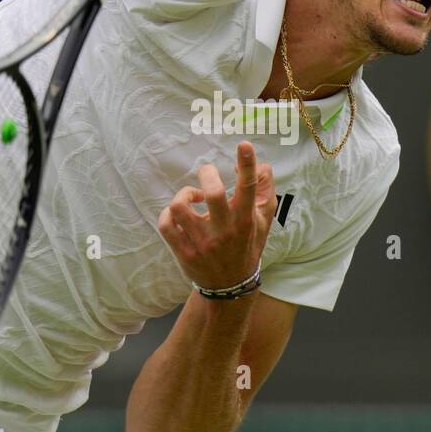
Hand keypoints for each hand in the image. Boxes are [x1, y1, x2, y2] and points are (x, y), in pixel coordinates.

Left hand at [158, 141, 275, 289]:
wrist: (230, 286)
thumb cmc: (246, 246)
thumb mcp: (263, 222)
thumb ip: (265, 191)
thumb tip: (262, 165)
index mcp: (245, 221)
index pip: (248, 189)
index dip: (247, 164)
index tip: (244, 145)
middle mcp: (224, 231)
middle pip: (213, 194)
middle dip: (208, 175)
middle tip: (208, 173)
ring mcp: (201, 243)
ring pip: (180, 207)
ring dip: (184, 195)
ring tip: (192, 198)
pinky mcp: (183, 252)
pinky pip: (166, 225)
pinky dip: (168, 214)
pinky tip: (178, 214)